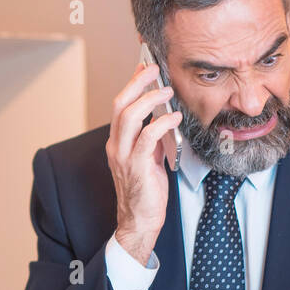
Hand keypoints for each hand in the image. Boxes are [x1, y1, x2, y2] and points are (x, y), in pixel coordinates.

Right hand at [105, 61, 182, 265]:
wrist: (139, 221)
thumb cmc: (146, 192)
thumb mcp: (148, 159)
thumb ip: (151, 139)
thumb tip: (163, 118)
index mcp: (117, 143)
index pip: (120, 106)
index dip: (131, 85)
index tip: (144, 68)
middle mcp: (116, 146)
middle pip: (120, 106)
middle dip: (137, 84)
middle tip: (153, 70)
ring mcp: (124, 156)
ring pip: (129, 117)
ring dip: (149, 100)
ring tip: (166, 91)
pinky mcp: (137, 167)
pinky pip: (147, 138)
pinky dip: (160, 123)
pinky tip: (173, 117)